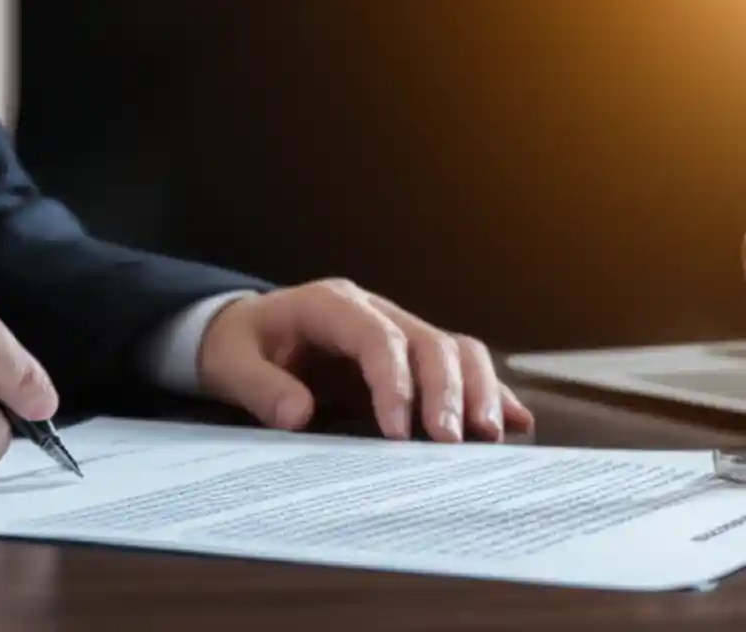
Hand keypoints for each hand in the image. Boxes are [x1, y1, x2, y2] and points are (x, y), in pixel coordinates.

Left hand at [198, 278, 533, 441]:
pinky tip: (516, 421)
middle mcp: (376, 312)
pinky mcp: (412, 357)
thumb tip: (297, 414)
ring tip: (490, 436)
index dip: (394, 382)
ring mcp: (399, 331)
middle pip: (429, 341)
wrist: (245, 331)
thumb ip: (260, 387)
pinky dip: (490, 392)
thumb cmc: (239, 345)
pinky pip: (460, 366)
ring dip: (478, 391)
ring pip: (455, 349)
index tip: (399, 432)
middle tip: (451, 441)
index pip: (377, 338)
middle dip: (446, 391)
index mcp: (332, 305)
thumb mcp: (230, 362)